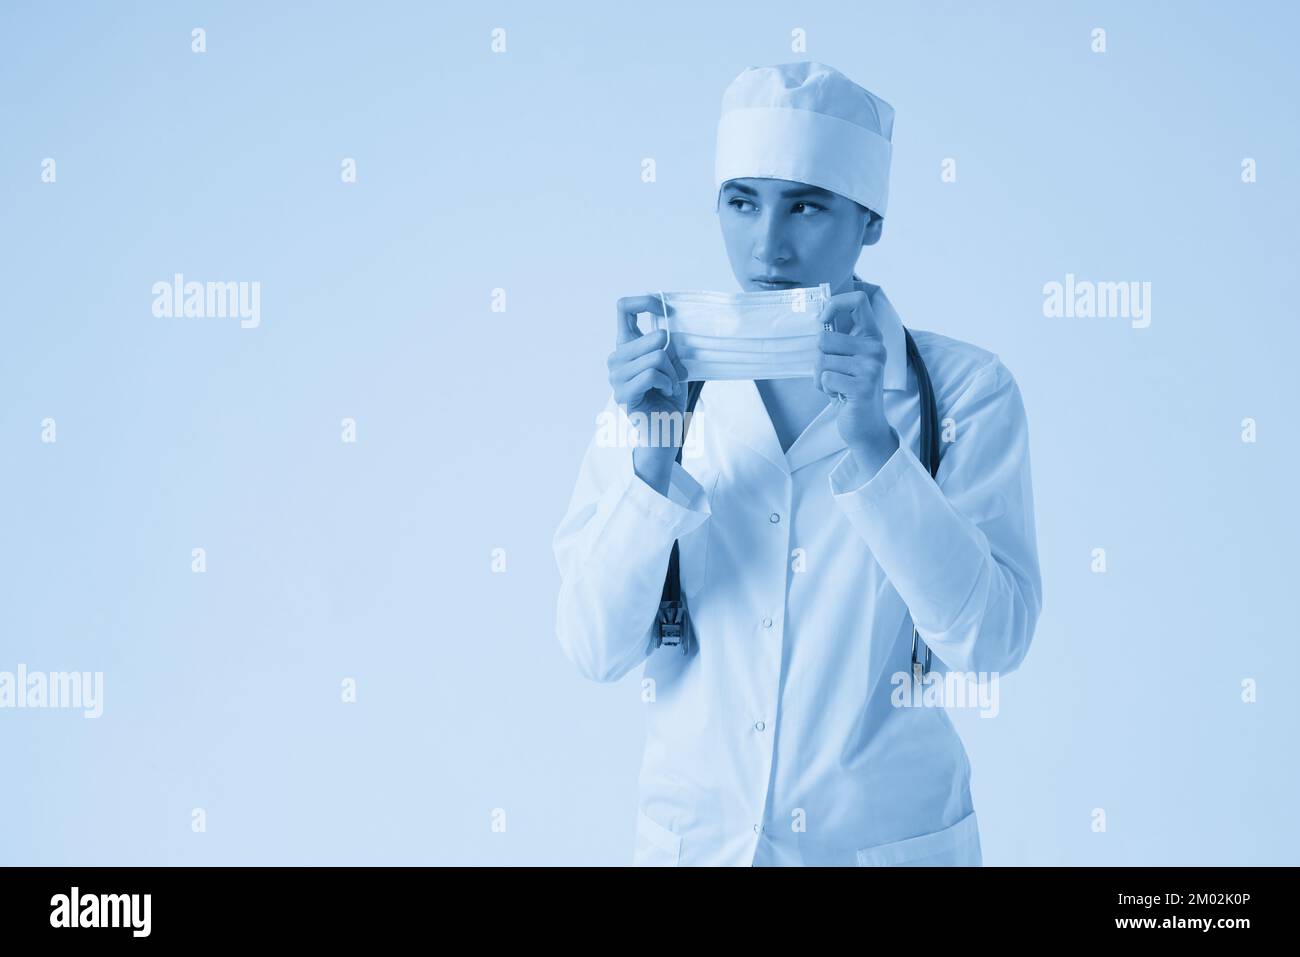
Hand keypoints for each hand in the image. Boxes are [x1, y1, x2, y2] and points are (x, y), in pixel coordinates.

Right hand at [608, 296, 689, 492]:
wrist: (665, 434)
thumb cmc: (669, 400)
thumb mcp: (673, 365)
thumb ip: (668, 346)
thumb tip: (668, 329)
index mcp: (627, 347)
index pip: (623, 309)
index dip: (643, 302)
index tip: (662, 308)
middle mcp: (616, 360)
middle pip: (651, 337)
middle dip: (672, 356)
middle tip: (674, 374)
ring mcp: (616, 377)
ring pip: (655, 357)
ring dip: (672, 373)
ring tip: (669, 386)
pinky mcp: (623, 394)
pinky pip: (652, 374)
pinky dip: (668, 383)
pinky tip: (666, 394)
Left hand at [813, 290, 897, 467]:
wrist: (866, 426)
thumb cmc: (850, 390)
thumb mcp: (848, 359)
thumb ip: (838, 340)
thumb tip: (819, 319)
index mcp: (872, 337)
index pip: (858, 300)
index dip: (835, 304)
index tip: (823, 320)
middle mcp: (875, 348)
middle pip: (824, 338)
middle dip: (819, 359)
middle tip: (834, 374)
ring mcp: (871, 367)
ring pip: (821, 360)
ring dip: (821, 377)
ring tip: (837, 386)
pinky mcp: (862, 386)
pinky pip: (825, 378)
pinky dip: (825, 388)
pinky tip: (840, 395)